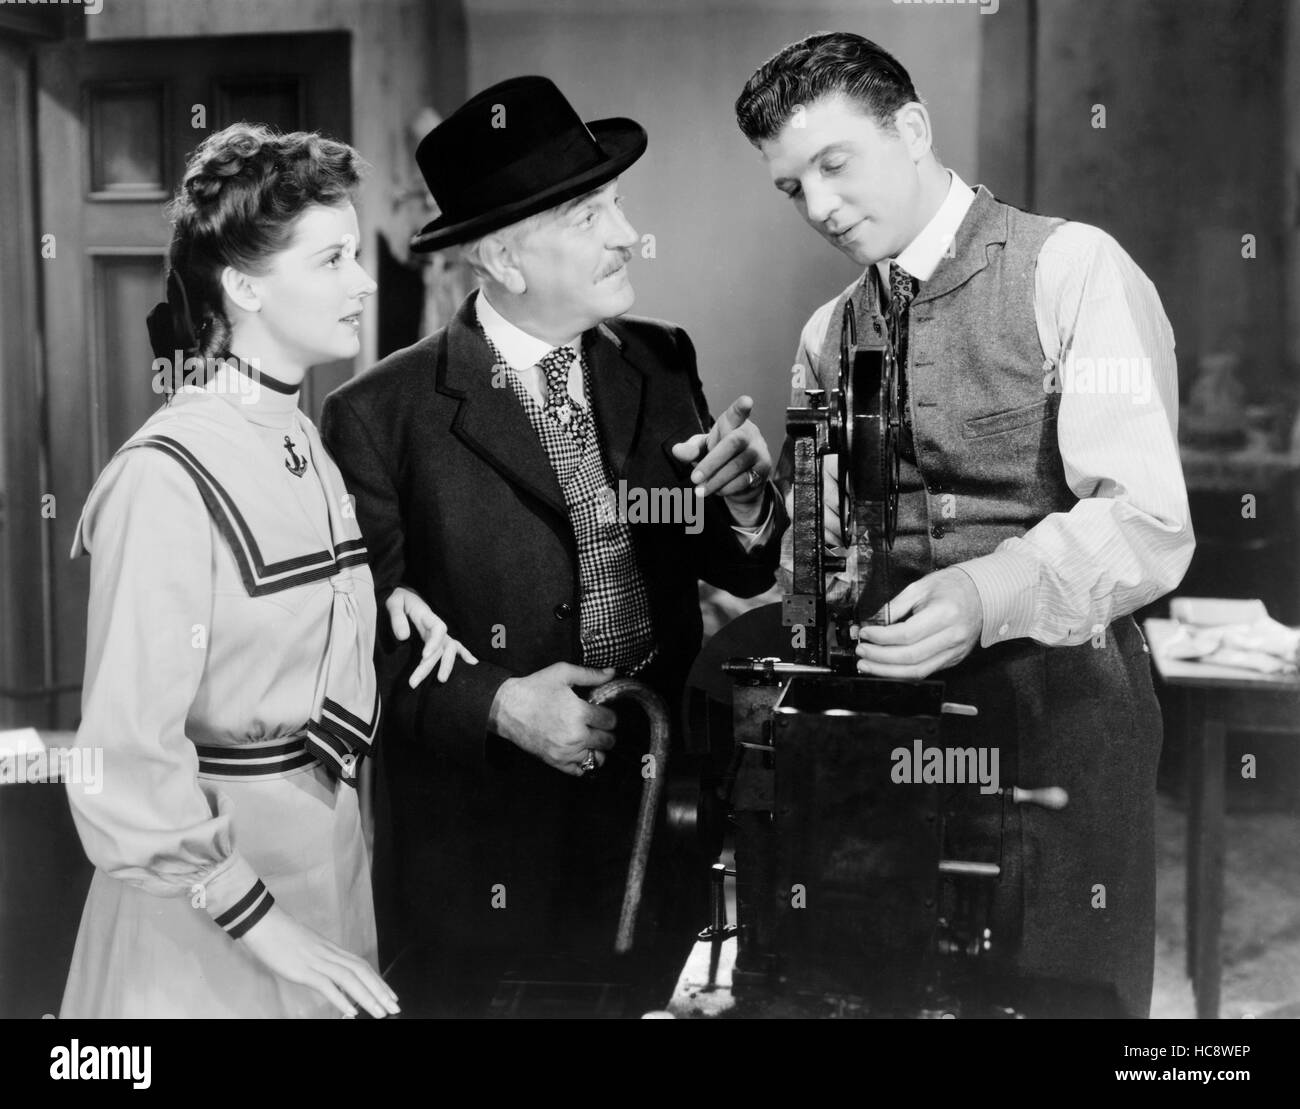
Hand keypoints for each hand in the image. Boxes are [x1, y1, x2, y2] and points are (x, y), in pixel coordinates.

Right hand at [239, 904, 399, 1017]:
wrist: (264, 923)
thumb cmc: (283, 936)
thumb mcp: (308, 948)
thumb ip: (322, 961)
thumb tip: (332, 977)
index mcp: (332, 950)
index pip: (362, 966)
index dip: (378, 981)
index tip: (390, 995)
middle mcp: (330, 954)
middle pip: (362, 972)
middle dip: (380, 992)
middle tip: (394, 1007)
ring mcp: (317, 961)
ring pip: (349, 979)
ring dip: (367, 997)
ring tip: (380, 1013)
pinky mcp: (303, 969)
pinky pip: (326, 985)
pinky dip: (340, 998)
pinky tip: (350, 1011)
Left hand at [385, 586, 477, 687]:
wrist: (403, 596)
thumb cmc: (398, 598)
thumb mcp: (394, 603)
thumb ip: (397, 619)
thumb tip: (403, 637)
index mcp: (427, 616)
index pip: (438, 629)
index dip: (434, 643)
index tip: (424, 656)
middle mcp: (436, 626)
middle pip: (442, 646)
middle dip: (431, 664)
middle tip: (414, 682)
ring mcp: (438, 633)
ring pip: (448, 650)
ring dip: (446, 665)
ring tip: (441, 680)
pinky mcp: (437, 638)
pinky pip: (454, 646)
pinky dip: (465, 654)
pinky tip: (473, 663)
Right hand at [489, 663, 617, 776]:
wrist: (507, 708)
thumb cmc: (534, 689)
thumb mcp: (562, 673)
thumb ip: (590, 675)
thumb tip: (611, 673)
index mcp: (579, 713)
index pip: (610, 721)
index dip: (609, 715)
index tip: (602, 712)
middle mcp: (575, 736)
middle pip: (607, 741)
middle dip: (606, 732)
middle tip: (597, 725)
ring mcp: (565, 751)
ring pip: (597, 757)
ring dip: (597, 748)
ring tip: (590, 738)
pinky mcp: (555, 761)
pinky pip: (579, 770)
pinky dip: (583, 762)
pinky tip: (579, 750)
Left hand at [671, 395, 772, 525]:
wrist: (740, 481)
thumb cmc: (719, 456)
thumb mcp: (702, 449)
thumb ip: (690, 448)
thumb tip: (677, 451)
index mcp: (733, 424)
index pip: (736, 413)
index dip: (741, 407)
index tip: (747, 401)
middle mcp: (749, 434)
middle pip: (732, 443)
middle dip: (711, 463)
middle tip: (694, 478)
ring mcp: (759, 452)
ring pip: (736, 466)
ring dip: (715, 480)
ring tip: (700, 490)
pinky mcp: (763, 471)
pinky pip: (743, 481)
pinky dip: (726, 488)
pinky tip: (717, 490)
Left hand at [853, 567, 983, 679]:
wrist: (984, 594)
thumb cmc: (953, 586)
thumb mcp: (921, 586)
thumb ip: (895, 606)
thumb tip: (872, 622)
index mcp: (945, 614)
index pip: (906, 634)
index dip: (881, 637)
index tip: (864, 633)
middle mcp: (952, 636)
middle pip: (910, 657)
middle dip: (879, 657)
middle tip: (861, 651)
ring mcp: (954, 652)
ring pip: (917, 671)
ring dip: (887, 671)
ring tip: (866, 665)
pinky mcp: (953, 660)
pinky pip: (924, 672)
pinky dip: (902, 672)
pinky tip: (885, 668)